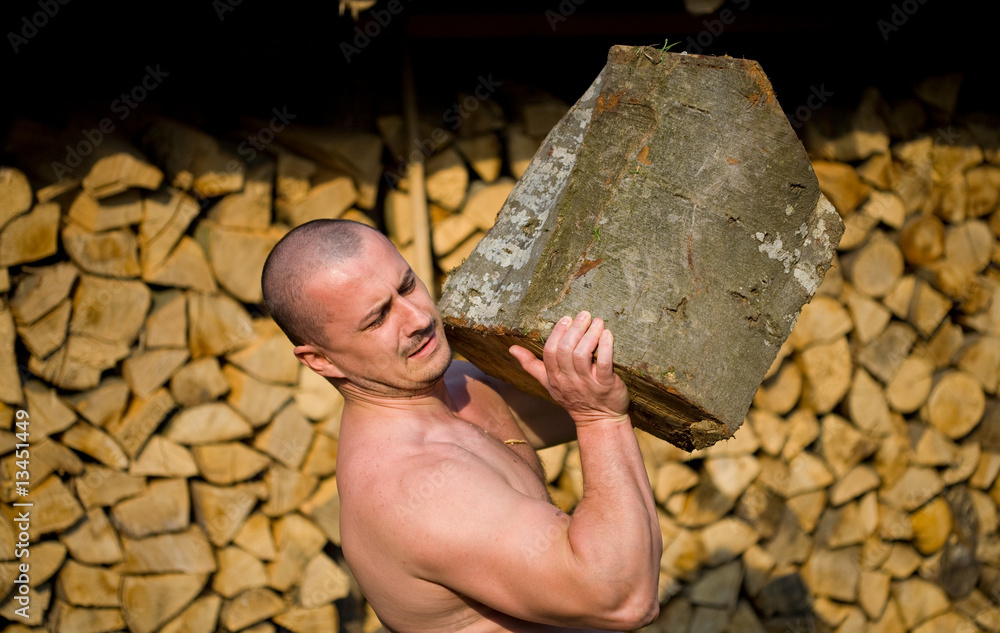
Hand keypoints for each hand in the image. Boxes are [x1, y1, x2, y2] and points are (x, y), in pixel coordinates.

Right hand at [509, 311, 628, 425]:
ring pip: (583, 355)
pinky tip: (607, 334)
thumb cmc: (573, 397)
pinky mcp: (606, 385)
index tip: (566, 318)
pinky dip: (606, 347)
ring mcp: (587, 383)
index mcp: (554, 377)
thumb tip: (512, 348)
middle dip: (575, 329)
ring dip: (591, 334)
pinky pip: (604, 364)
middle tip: (584, 315)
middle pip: (566, 351)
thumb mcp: (549, 383)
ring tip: (597, 321)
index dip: (557, 333)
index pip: (550, 352)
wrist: (599, 420)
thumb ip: (532, 365)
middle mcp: (568, 380)